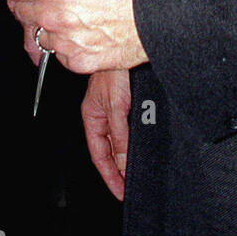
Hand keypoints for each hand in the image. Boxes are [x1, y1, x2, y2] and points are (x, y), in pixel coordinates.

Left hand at [2, 0, 148, 72]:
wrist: (154, 16)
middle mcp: (53, 17)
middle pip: (19, 10)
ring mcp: (64, 42)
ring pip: (38, 33)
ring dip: (46, 22)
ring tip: (69, 13)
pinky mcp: (77, 61)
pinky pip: (58, 52)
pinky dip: (64, 42)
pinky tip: (80, 31)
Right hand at [82, 70, 130, 201]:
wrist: (128, 43)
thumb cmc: (114, 69)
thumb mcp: (116, 107)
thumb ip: (119, 136)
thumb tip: (122, 164)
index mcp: (92, 116)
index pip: (100, 155)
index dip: (110, 176)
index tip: (121, 192)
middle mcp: (102, 113)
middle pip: (109, 150)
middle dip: (118, 170)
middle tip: (130, 187)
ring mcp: (114, 106)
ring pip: (120, 139)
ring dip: (127, 155)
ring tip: (137, 172)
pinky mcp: (127, 99)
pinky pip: (130, 126)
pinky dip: (135, 139)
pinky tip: (143, 144)